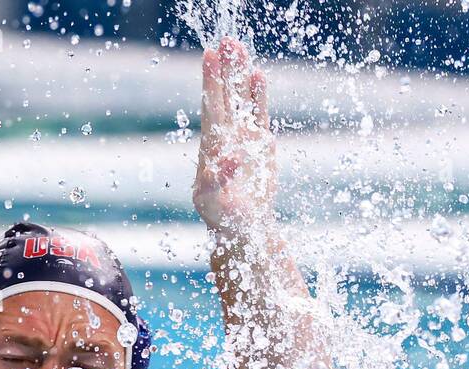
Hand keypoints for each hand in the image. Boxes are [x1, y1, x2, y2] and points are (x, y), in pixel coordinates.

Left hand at [192, 35, 276, 236]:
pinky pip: (258, 113)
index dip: (211, 80)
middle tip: (227, 41)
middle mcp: (225, 135)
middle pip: (225, 95)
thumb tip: (228, 157)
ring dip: (240, 74)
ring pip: (241, 99)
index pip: (211, 105)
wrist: (241, 226)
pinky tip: (258, 75)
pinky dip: (258, 95)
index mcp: (211, 144)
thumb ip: (216, 179)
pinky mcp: (258, 144)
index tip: (209, 55)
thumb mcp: (211, 201)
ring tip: (239, 48)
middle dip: (225, 68)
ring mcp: (242, 137)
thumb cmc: (221, 216)